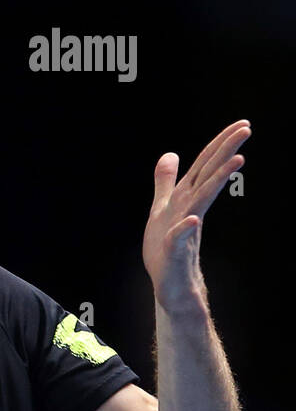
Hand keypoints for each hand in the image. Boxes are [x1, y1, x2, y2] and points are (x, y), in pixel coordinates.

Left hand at [142, 119, 249, 313]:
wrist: (171, 287)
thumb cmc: (168, 250)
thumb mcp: (162, 209)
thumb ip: (166, 182)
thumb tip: (169, 153)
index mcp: (185, 199)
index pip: (204, 166)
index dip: (219, 144)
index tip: (242, 124)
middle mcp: (189, 210)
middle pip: (207, 177)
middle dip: (225, 152)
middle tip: (247, 129)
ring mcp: (184, 232)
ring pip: (200, 202)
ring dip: (216, 181)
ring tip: (236, 160)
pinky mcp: (175, 254)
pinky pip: (179, 241)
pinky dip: (184, 230)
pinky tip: (192, 220)